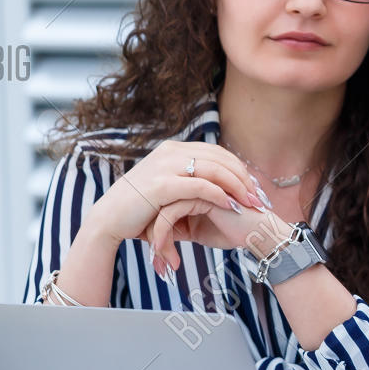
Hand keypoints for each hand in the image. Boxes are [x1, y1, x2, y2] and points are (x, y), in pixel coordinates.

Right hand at [80, 140, 266, 274]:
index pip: (217, 153)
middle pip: (220, 159)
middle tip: (259, 197)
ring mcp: (165, 166)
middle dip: (243, 178)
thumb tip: (216, 184)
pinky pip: (200, 186)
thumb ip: (189, 180)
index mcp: (174, 150)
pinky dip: (220, 195)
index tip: (255, 188)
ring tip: (250, 204)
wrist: (109, 219)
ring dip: (237, 187)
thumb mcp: (168, 187)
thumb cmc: (140, 209)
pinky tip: (231, 206)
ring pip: (214, 170)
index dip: (239, 169)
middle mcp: (170, 152)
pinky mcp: (162, 185)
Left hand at [146, 195, 294, 278]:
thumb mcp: (198, 230)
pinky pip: (171, 213)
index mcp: (190, 187)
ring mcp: (197, 185)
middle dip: (150, 236)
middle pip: (156, 206)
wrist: (260, 234)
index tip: (156, 257)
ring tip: (160, 262)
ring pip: (160, 209)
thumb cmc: (234, 233)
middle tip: (156, 263)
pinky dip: (164, 235)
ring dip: (156, 238)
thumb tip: (151, 236)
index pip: (159, 204)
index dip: (152, 230)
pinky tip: (168, 254)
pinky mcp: (201, 195)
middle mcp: (192, 182)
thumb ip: (177, 226)